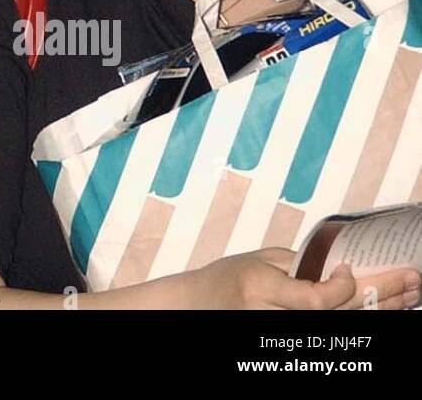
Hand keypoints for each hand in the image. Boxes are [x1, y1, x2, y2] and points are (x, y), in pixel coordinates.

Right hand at [178, 249, 420, 309]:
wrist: (202, 306)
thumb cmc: (228, 278)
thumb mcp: (258, 261)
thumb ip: (298, 265)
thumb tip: (341, 266)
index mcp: (263, 290)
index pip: (314, 300)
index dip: (340, 288)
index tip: (350, 269)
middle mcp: (276, 317)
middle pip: (340, 315)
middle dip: (381, 296)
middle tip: (412, 279)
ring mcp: (284, 333)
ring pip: (345, 326)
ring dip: (383, 309)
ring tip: (411, 293)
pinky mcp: (294, 342)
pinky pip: (335, 331)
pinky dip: (363, 318)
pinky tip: (385, 308)